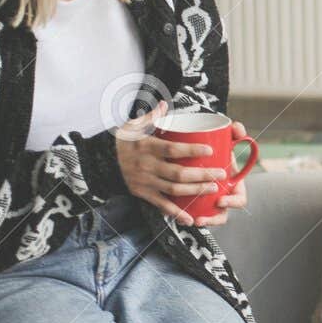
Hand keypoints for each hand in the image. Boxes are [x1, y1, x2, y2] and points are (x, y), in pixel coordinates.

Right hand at [115, 102, 225, 226]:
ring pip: (173, 189)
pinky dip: (176, 213)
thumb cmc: (123, 140)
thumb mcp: (133, 125)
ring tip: (213, 188)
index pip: (172, 149)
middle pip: (177, 173)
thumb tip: (164, 104)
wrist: (101, 159)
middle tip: (220, 174)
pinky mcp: (142, 193)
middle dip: (201, 175)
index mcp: (146, 146)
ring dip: (195, 191)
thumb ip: (151, 117)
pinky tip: (190, 218)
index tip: (210, 150)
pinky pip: (161, 205)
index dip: (191, 150)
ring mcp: (144, 181)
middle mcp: (145, 165)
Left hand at [197, 120, 251, 227]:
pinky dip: (192, 218)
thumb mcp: (227, 140)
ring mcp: (213, 201)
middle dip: (215, 217)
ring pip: (211, 217)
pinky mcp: (200, 203)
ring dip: (205, 221)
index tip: (221, 200)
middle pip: (224, 213)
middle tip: (202, 217)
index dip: (232, 202)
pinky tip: (183, 220)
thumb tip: (238, 128)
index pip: (240, 199)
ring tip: (196, 221)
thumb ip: (234, 132)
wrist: (203, 153)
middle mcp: (225, 194)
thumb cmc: (219, 149)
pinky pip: (198, 214)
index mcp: (234, 184)